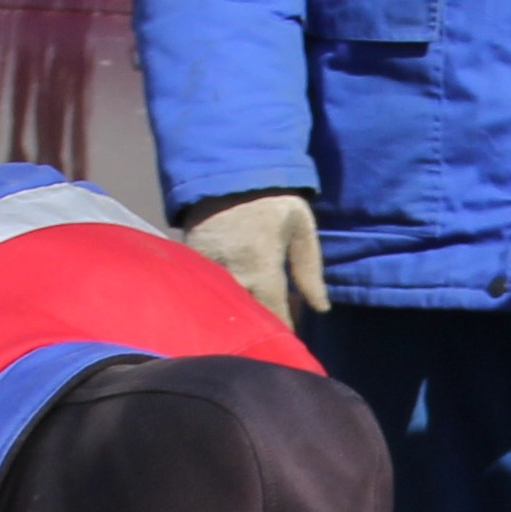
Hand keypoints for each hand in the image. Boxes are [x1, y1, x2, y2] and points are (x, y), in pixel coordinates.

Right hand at [179, 191, 329, 325]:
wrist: (228, 171)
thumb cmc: (271, 201)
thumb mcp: (300, 228)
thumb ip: (309, 269)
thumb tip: (320, 308)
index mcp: (262, 264)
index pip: (273, 313)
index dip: (282, 330)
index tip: (289, 340)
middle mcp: (232, 272)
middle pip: (246, 317)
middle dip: (259, 328)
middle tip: (271, 332)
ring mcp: (206, 268)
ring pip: (222, 308)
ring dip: (236, 317)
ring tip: (249, 320)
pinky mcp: (190, 262)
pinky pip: (204, 292)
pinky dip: (216, 301)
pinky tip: (227, 302)